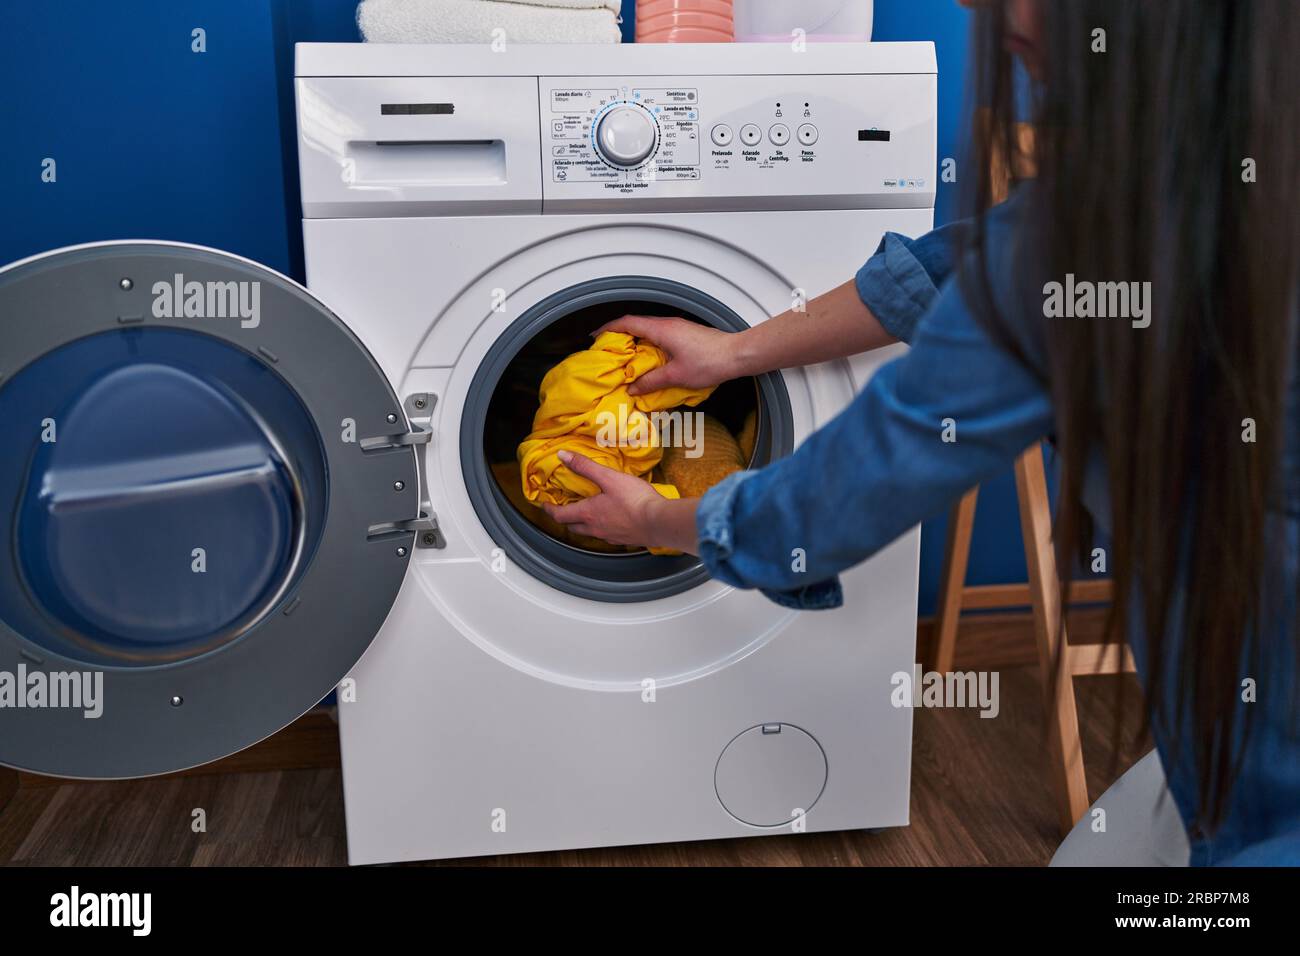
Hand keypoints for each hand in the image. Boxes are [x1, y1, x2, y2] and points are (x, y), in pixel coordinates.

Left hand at [543, 450, 698, 553]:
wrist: (659, 521)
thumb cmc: (634, 500)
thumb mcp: (608, 477)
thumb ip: (585, 466)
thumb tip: (563, 456)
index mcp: (588, 513)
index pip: (560, 515)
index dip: (549, 509)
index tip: (545, 505)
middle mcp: (595, 528)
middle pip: (573, 527)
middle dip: (565, 518)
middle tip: (563, 509)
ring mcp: (610, 536)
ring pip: (589, 533)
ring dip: (583, 525)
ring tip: (586, 514)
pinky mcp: (624, 540)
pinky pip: (606, 536)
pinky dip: (601, 528)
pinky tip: (610, 521)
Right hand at [593, 314, 743, 395]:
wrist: (737, 355)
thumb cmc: (710, 362)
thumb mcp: (676, 376)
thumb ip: (651, 381)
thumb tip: (633, 388)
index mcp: (661, 329)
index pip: (627, 323)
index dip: (609, 329)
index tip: (596, 337)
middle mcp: (668, 324)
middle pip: (636, 324)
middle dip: (619, 336)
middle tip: (607, 351)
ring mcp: (677, 327)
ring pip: (648, 330)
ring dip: (635, 341)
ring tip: (625, 358)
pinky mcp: (685, 334)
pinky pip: (659, 335)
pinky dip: (648, 344)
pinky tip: (649, 360)